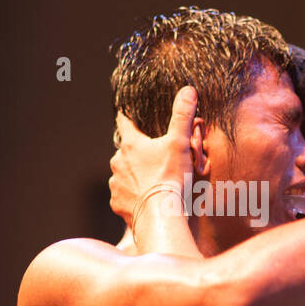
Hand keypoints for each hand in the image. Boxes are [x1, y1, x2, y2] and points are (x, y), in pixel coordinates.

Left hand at [109, 87, 197, 226]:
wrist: (160, 216)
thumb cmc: (170, 178)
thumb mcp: (181, 143)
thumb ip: (183, 115)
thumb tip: (188, 90)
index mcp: (131, 145)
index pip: (125, 122)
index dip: (129, 117)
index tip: (130, 114)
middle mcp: (117, 163)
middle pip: (125, 151)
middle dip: (138, 153)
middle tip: (157, 158)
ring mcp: (116, 184)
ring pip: (124, 174)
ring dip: (135, 175)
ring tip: (154, 181)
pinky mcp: (118, 203)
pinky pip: (124, 196)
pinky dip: (133, 196)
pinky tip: (148, 199)